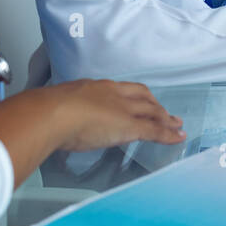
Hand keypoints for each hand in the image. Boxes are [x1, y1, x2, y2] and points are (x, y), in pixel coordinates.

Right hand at [31, 79, 184, 150]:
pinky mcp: (130, 126)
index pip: (124, 89)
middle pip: (143, 97)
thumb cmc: (48, 111)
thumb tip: (63, 121)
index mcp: (97, 87)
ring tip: (176, 125)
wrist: (53, 113)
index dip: (136, 96)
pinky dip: (168, 134)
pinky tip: (177, 137)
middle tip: (166, 114)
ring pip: (152, 112)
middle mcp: (114, 94)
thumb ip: (68, 110)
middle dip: (156, 105)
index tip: (142, 102)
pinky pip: (154, 130)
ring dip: (166, 119)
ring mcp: (124, 110)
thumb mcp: (60, 105)